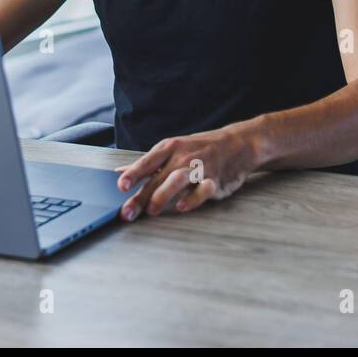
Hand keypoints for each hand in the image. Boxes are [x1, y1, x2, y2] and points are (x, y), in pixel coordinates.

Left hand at [114, 124, 260, 219]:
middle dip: (141, 196)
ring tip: (152, 210)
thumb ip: (147, 164)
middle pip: (158, 177)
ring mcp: (200, 167)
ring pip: (178, 179)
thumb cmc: (200, 148)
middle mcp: (183, 156)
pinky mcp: (216, 180)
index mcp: (170, 148)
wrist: (237, 143)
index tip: (121, 186)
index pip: (147, 161)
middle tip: (127, 213)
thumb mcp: (172, 149)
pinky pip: (203, 190)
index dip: (133, 174)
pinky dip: (193, 199)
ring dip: (164, 195)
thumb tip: (120, 172)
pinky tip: (182, 208)